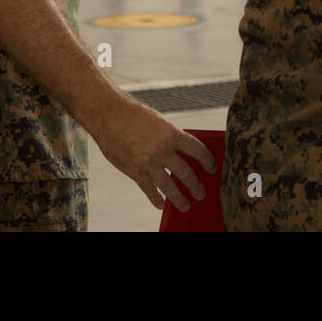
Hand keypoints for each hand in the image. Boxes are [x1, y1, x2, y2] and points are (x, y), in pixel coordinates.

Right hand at [94, 98, 217, 211]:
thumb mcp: (160, 122)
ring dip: (180, 199)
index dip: (208, 161)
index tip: (213, 168)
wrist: (109, 116)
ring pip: (169, 187)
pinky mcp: (134, 171)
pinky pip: (149, 189)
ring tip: (186, 206)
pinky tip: (161, 204)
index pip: (198, 150)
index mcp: (172, 134)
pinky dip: (156, 198)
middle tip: (202, 194)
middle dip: (196, 186)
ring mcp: (148, 163)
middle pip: (186, 173)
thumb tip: (182, 154)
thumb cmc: (135, 116)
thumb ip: (171, 139)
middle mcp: (163, 150)